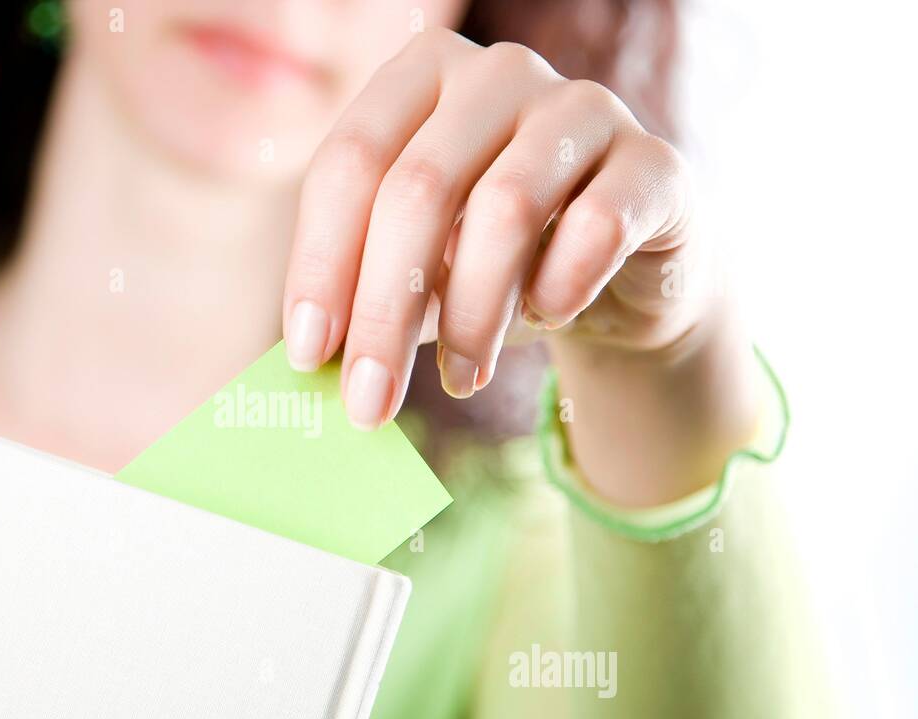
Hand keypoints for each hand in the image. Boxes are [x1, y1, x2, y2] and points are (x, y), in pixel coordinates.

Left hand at [281, 28, 706, 431]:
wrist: (616, 276)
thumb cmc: (491, 267)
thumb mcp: (415, 272)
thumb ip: (361, 295)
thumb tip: (310, 357)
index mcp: (420, 76)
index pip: (350, 161)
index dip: (322, 263)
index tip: (310, 355)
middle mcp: (499, 72)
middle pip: (418, 187)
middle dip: (385, 310)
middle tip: (370, 402)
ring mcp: (584, 107)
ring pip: (505, 208)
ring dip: (471, 315)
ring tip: (461, 376)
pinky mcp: (653, 163)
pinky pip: (596, 228)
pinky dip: (559, 290)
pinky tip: (547, 315)